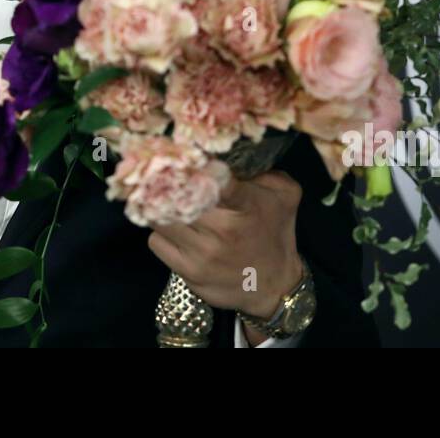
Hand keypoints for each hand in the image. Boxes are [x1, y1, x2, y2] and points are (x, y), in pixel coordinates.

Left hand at [147, 170, 304, 321]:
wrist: (275, 286)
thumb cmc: (275, 233)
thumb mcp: (284, 196)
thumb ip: (265, 170)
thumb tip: (232, 152)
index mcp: (247, 205)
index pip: (216, 180)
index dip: (196, 166)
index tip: (185, 156)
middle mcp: (224, 229)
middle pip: (176, 195)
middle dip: (170, 183)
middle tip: (166, 175)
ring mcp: (204, 253)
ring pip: (160, 217)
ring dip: (161, 208)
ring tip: (168, 203)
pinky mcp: (189, 272)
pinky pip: (156, 241)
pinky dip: (160, 233)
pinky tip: (174, 231)